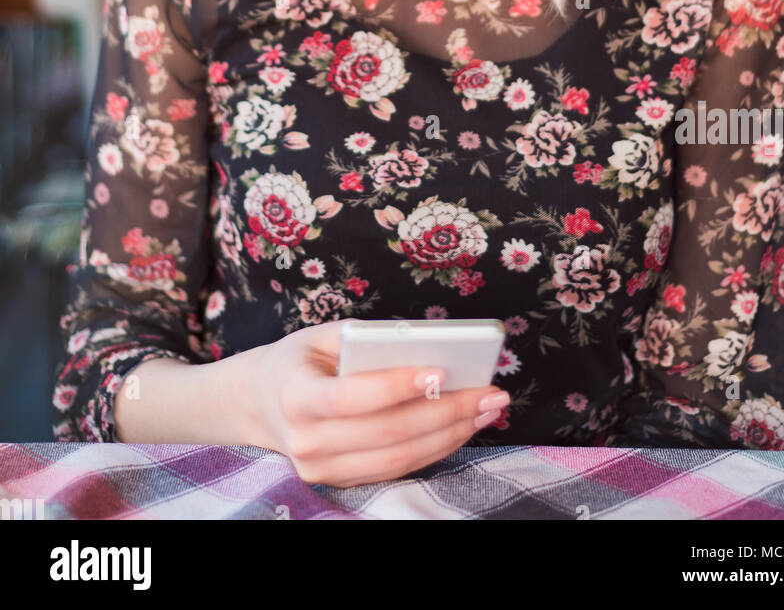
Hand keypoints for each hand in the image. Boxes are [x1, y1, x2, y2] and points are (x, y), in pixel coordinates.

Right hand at [232, 320, 510, 487]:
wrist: (260, 403)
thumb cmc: (300, 360)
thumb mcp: (319, 336)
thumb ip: (363, 339)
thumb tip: (425, 345)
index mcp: (294, 397)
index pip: (349, 397)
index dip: (395, 385)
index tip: (441, 368)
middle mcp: (306, 442)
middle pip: (385, 433)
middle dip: (444, 411)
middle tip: (489, 391)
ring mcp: (323, 470)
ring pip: (398, 459)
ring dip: (451, 434)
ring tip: (488, 408)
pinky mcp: (342, 481)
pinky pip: (397, 469)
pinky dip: (436, 448)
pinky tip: (464, 425)